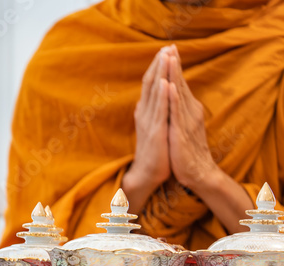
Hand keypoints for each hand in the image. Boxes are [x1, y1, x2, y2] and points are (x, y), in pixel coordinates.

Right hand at [124, 47, 171, 197]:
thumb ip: (153, 112)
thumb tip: (153, 99)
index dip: (157, 67)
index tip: (164, 51)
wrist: (147, 173)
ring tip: (166, 57)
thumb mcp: (153, 127)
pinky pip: (160, 110)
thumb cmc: (154, 151)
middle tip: (166, 47)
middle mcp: (144, 113)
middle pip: (151, 83)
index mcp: (145, 111)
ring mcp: (149, 122)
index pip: (150, 84)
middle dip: (159, 64)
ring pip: (154, 93)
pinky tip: (166, 82)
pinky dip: (163, 95)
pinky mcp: (156, 131)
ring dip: (161, 74)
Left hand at [167, 46, 217, 190]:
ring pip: (178, 94)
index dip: (173, 68)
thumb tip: (170, 100)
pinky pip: (175, 113)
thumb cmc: (185, 150)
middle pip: (179, 84)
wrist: (195, 172)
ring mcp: (184, 121)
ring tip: (169, 58)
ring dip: (173, 75)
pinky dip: (172, 98)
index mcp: (186, 110)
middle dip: (173, 65)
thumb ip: (176, 112)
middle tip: (169, 46)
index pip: (178, 84)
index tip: (168, 50)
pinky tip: (169, 86)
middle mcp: (188, 112)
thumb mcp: (180, 126)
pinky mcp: (180, 132)